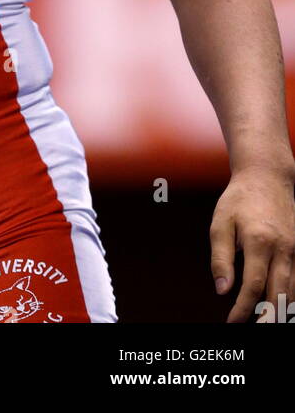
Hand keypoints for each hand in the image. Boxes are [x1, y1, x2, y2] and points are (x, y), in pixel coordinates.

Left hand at [210, 164, 294, 321]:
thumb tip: (222, 290)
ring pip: (292, 292)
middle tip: (253, 331)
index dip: (242, 309)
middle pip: (279, 296)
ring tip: (265, 323)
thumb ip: (221, 257)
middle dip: (267, 319)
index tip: (231, 322)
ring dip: (280, 311)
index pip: (253, 287)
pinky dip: (289, 298)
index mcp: (260, 242)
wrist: (267, 177)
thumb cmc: (240, 199)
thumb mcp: (221, 222)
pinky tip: (279, 307)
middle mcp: (283, 249)